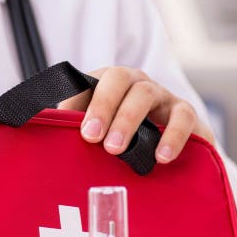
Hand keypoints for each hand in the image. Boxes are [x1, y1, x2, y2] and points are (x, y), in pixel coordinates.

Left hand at [58, 66, 214, 163]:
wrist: (172, 145)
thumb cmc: (124, 137)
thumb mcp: (100, 132)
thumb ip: (77, 131)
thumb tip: (51, 139)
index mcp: (107, 82)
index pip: (88, 80)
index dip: (76, 99)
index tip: (64, 122)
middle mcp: (134, 82)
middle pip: (117, 79)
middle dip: (102, 106)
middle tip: (92, 137)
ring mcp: (161, 94)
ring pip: (144, 94)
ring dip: (128, 120)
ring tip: (117, 149)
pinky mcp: (186, 112)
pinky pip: (183, 116)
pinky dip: (172, 135)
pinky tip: (161, 157)